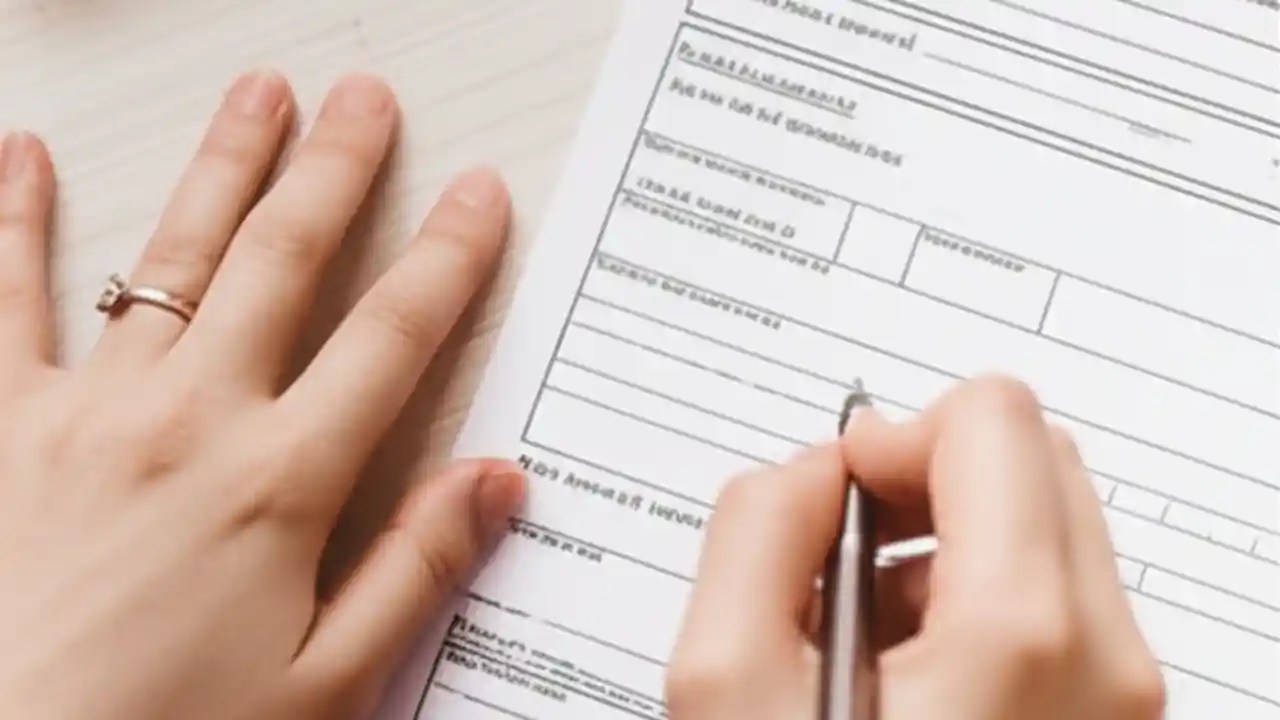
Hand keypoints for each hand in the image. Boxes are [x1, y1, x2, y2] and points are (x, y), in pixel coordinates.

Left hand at [0, 72, 523, 718]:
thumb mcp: (325, 686)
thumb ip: (414, 569)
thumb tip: (498, 481)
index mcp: (279, 484)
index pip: (390, 339)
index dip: (445, 259)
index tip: (475, 197)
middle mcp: (187, 423)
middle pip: (284, 263)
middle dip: (334, 171)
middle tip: (365, 101)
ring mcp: (85, 414)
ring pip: (171, 257)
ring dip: (222, 167)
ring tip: (258, 95)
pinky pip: (4, 300)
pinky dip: (13, 221)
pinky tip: (23, 156)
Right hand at [665, 376, 1166, 718]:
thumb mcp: (723, 691)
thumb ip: (752, 533)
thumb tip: (807, 472)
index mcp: (1020, 632)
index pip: (992, 419)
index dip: (893, 435)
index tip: (834, 497)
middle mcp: (1105, 662)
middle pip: (1036, 462)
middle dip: (927, 484)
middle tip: (842, 560)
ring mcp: (1124, 703)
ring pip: (1049, 533)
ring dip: (946, 552)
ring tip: (863, 646)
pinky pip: (1057, 610)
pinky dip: (977, 608)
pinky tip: (906, 686)